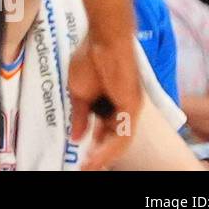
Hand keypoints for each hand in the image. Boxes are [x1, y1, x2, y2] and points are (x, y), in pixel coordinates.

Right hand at [68, 33, 142, 170]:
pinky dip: (111, 147)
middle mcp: (121, 106)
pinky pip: (123, 133)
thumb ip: (80, 116)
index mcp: (108, 100)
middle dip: (99, 153)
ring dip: (104, 154)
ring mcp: (129, 107)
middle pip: (112, 136)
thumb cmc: (89, 59)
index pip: (102, 126)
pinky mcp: (132, 107)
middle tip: (86, 166)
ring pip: (119, 139)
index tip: (81, 153)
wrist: (104, 42)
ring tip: (89, 166)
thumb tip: (76, 136)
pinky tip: (97, 155)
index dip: (93, 141)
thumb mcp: (78, 92)